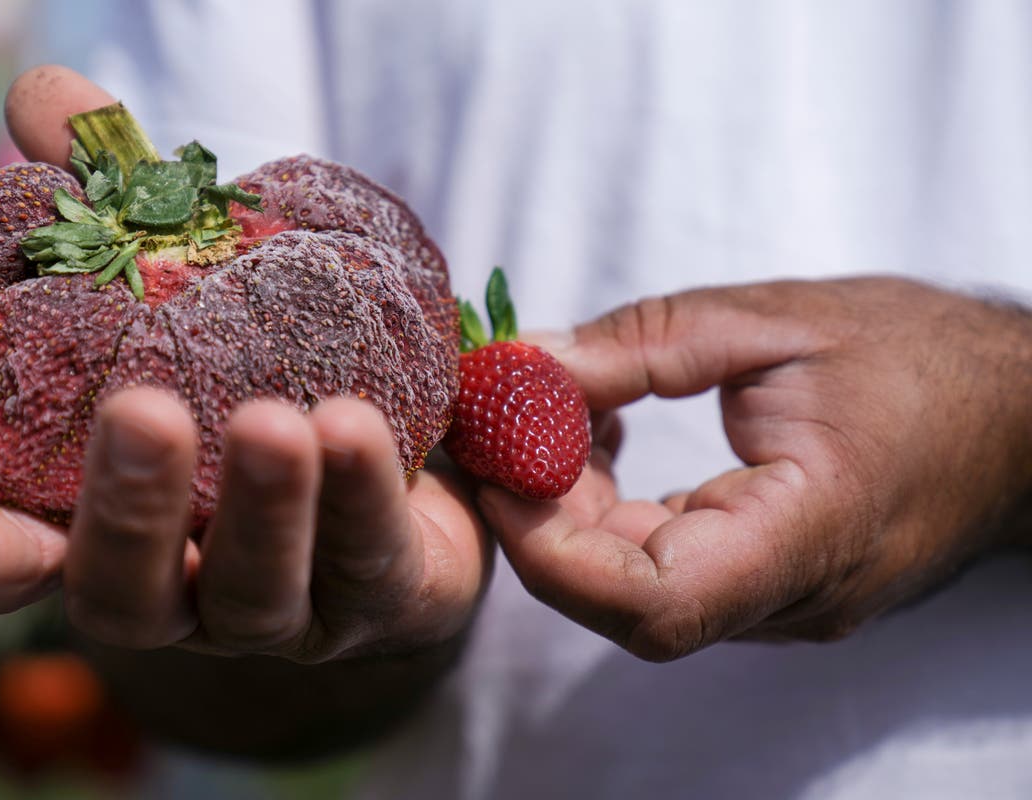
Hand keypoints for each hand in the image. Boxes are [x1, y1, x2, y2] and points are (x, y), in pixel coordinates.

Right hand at [0, 66, 489, 662]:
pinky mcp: (388, 596)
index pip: (26, 562)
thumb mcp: (201, 289)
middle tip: (142, 412)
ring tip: (274, 419)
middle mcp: (190, 589)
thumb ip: (125, 209)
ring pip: (259, 589)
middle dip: (131, 509)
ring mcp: (290, 608)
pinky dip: (362, 496)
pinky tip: (357, 426)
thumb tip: (48, 100)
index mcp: (125, 530)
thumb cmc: (279, 365)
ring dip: (264, 506)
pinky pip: (372, 559)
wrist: (420, 442)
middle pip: (134, 590)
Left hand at [482, 278, 1031, 660]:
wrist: (1020, 410)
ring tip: (548, 418)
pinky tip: (597, 440)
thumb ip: (644, 344)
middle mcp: (791, 595)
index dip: (552, 550)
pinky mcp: (770, 583)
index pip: (653, 602)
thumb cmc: (923, 356)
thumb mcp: (775, 321)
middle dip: (541, 518)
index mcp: (809, 534)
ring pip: (636, 589)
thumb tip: (527, 366)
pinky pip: (666, 567)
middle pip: (626, 601)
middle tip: (499, 428)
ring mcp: (781, 600)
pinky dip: (611, 512)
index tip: (497, 472)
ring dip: (571, 512)